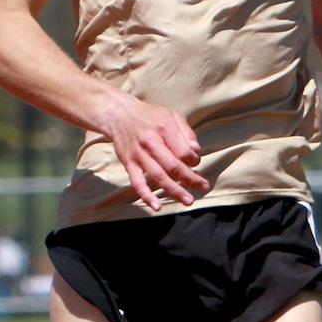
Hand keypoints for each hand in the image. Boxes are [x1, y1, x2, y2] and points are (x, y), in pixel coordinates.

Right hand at [98, 91, 206, 211]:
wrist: (119, 115)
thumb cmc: (149, 116)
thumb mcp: (171, 115)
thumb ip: (186, 132)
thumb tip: (196, 151)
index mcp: (164, 128)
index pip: (184, 151)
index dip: (194, 160)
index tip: (196, 163)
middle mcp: (151, 142)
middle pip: (173, 166)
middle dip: (191, 179)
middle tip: (203, 187)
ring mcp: (139, 155)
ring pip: (159, 177)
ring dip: (175, 191)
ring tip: (188, 200)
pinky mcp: (129, 164)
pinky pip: (137, 183)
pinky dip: (147, 196)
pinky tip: (156, 207)